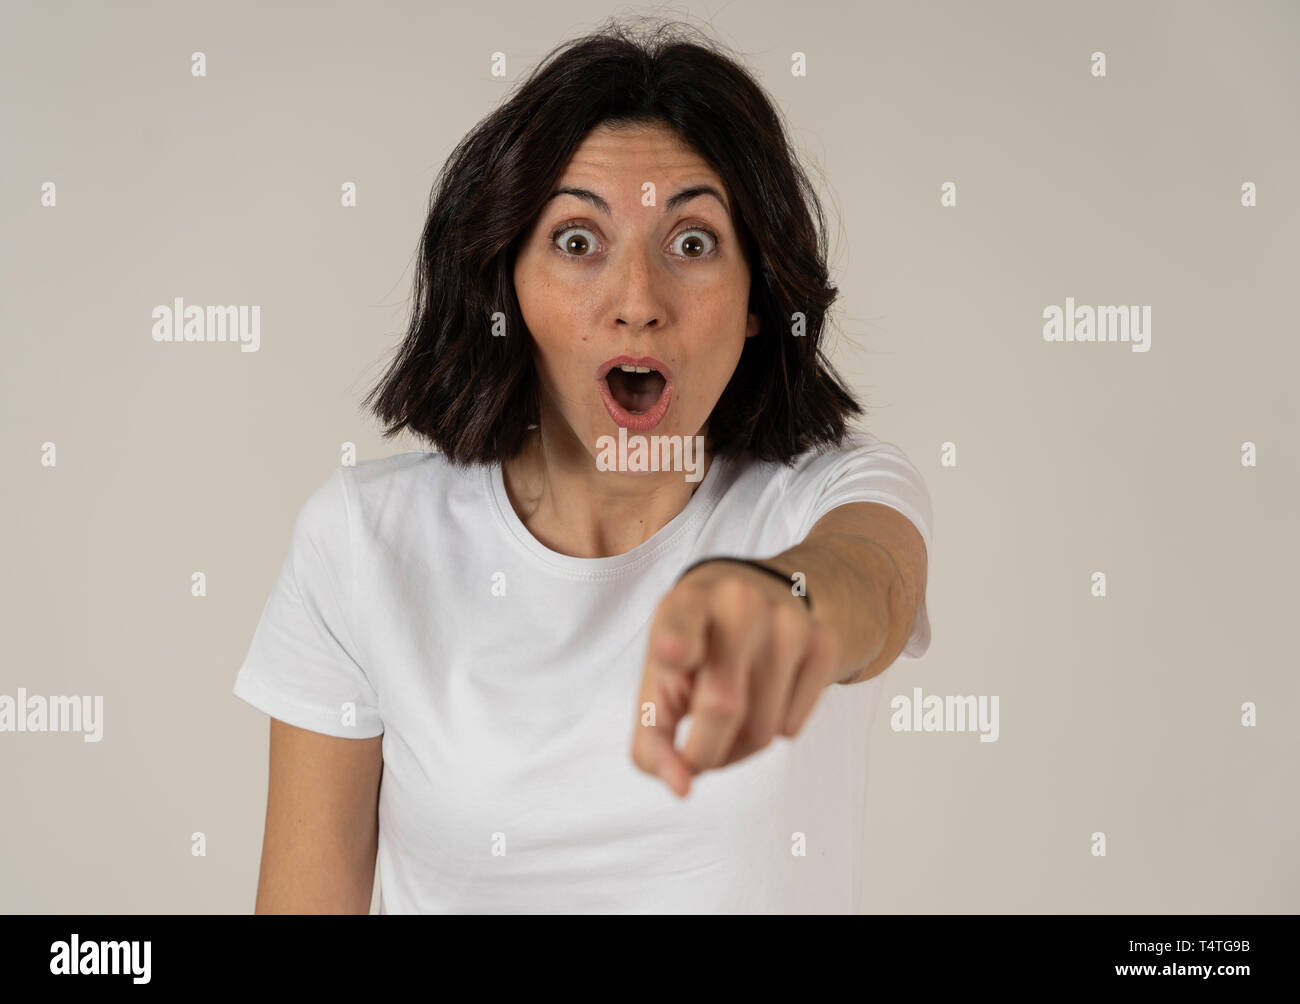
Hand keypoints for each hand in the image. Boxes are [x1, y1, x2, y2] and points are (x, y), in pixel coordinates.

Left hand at [629, 560, 842, 797]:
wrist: (747, 604)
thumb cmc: (693, 655)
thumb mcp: (657, 686)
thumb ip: (653, 744)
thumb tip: (683, 788)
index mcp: (684, 605)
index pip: (680, 624)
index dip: (676, 643)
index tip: (672, 653)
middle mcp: (738, 602)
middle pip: (721, 707)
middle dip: (705, 750)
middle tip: (697, 748)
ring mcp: (787, 619)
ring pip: (763, 729)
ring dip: (739, 748)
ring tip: (731, 717)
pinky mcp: (822, 642)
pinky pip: (793, 727)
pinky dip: (774, 733)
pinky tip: (763, 700)